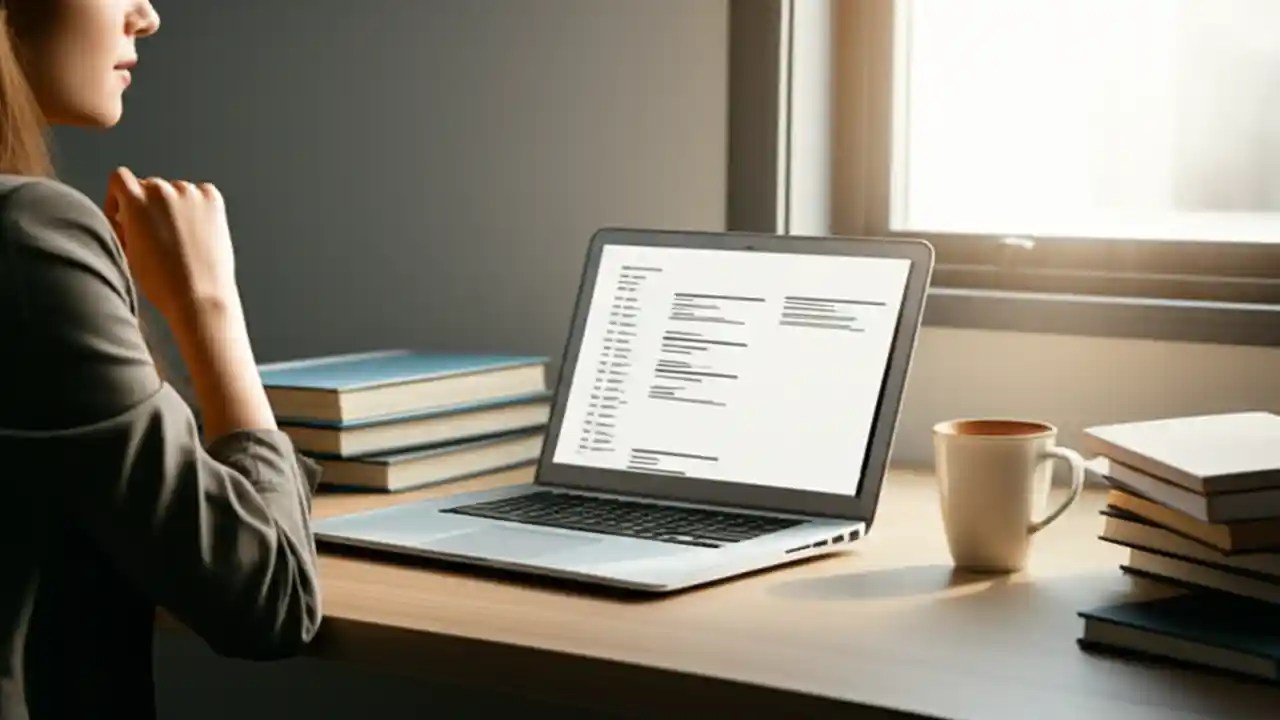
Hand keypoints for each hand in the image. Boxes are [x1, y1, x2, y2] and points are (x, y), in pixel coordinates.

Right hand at [105, 166, 239, 321]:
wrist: (198, 297)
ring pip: (175, 192)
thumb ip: (126, 223)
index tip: (124, 218)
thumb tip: (129, 212)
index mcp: (135, 200)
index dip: (118, 199)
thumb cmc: (159, 282)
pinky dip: (197, 207)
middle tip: (153, 236)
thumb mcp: (126, 249)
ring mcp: (191, 193)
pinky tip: (197, 233)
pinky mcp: (213, 200)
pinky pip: (200, 194)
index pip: (120, 179)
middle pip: (149, 187)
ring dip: (173, 208)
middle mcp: (162, 189)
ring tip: (179, 241)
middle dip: (147, 207)